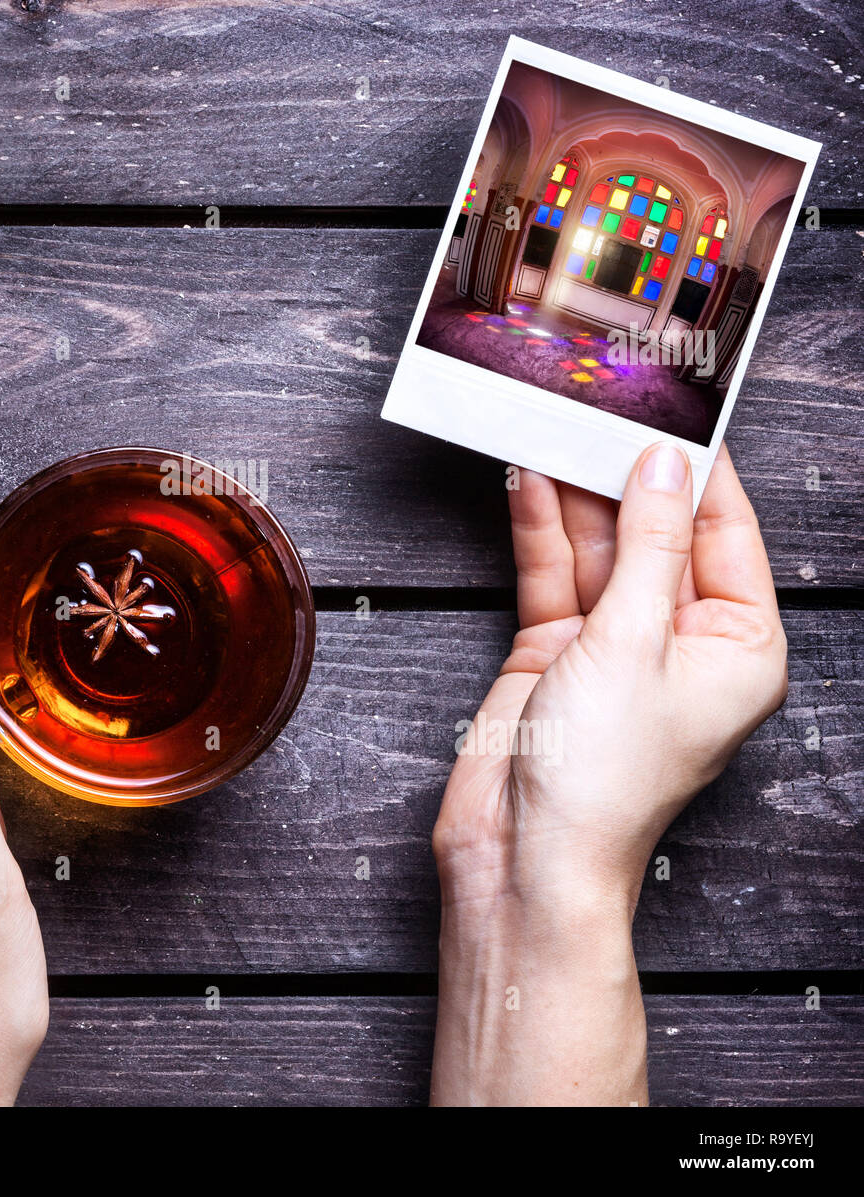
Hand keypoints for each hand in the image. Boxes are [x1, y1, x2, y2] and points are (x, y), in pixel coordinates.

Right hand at [430, 443, 786, 1104]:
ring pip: (598, 545)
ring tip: (552, 425)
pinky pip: (552, 570)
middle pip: (654, 531)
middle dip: (623, 472)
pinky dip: (538, 527)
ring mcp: (613, 640)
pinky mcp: (554, 646)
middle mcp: (678, 637)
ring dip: (574, 491)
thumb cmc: (602, 780)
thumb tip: (662, 467)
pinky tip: (527, 480)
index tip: (674, 407)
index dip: (699, 469)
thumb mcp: (635, 644)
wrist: (521, 851)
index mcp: (736, 645)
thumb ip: (647, 547)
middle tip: (595, 405)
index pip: (723, 532)